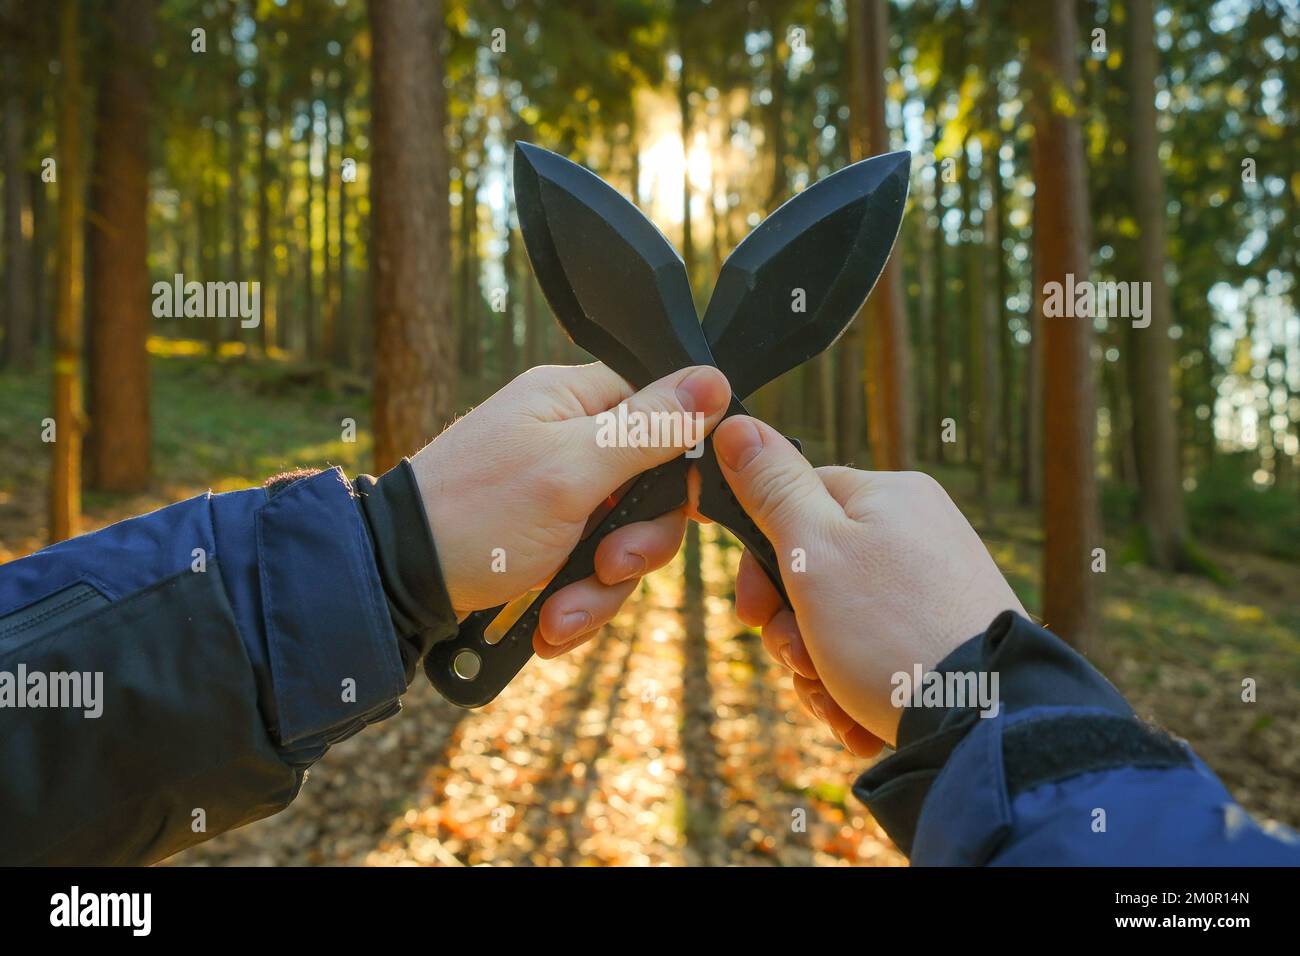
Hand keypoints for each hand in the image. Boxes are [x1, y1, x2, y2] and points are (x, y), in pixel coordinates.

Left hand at [411, 363, 731, 653]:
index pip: (664, 411)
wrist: (394, 582)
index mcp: (574, 399)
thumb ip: (648, 428)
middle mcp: (570, 440)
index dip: (678, 465)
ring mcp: (558, 493)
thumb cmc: (474, 515)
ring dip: (599, 590)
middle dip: (634, 546)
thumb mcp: (572, 470)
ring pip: (623, 540)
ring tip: (560, 616)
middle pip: (652, 489)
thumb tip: (715, 380)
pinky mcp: (546, 539)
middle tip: (606, 565)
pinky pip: (590, 570)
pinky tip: (549, 624)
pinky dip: (576, 603)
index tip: (671, 506)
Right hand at [711, 416, 1026, 753]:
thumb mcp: (815, 551)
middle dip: (792, 628)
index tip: (750, 610)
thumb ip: (772, 487)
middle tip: (800, 661)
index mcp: (890, 497)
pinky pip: (877, 655)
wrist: (985, 723)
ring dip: (819, 669)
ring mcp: (935, 591)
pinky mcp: (947, 641)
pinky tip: (858, 719)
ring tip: (834, 701)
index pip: (797, 501)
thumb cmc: (893, 631)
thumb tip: (735, 424)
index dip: (761, 560)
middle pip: (816, 571)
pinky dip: (855, 689)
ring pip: (839, 622)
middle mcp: (918, 535)